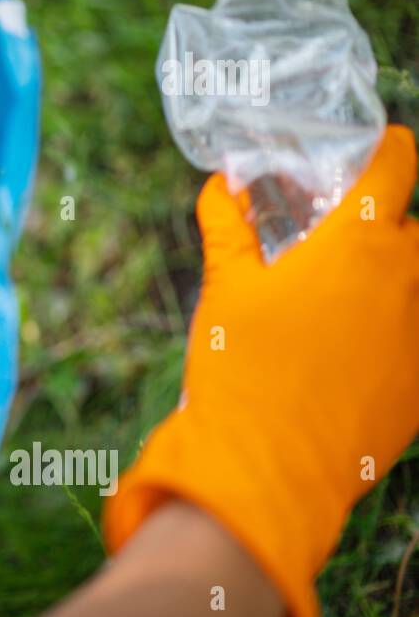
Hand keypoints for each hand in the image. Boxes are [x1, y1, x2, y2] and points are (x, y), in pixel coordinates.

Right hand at [104, 124, 418, 616]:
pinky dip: (393, 332)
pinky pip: (414, 336)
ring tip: (338, 305)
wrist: (267, 469)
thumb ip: (226, 227)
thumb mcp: (224, 288)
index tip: (381, 147)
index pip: (396, 167)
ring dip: (389, 282)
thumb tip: (219, 186)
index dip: (388, 149)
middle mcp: (407, 279)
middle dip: (379, 229)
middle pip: (411, 230)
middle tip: (332, 244)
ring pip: (417, 284)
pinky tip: (347, 356)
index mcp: (358, 242)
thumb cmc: (241, 368)